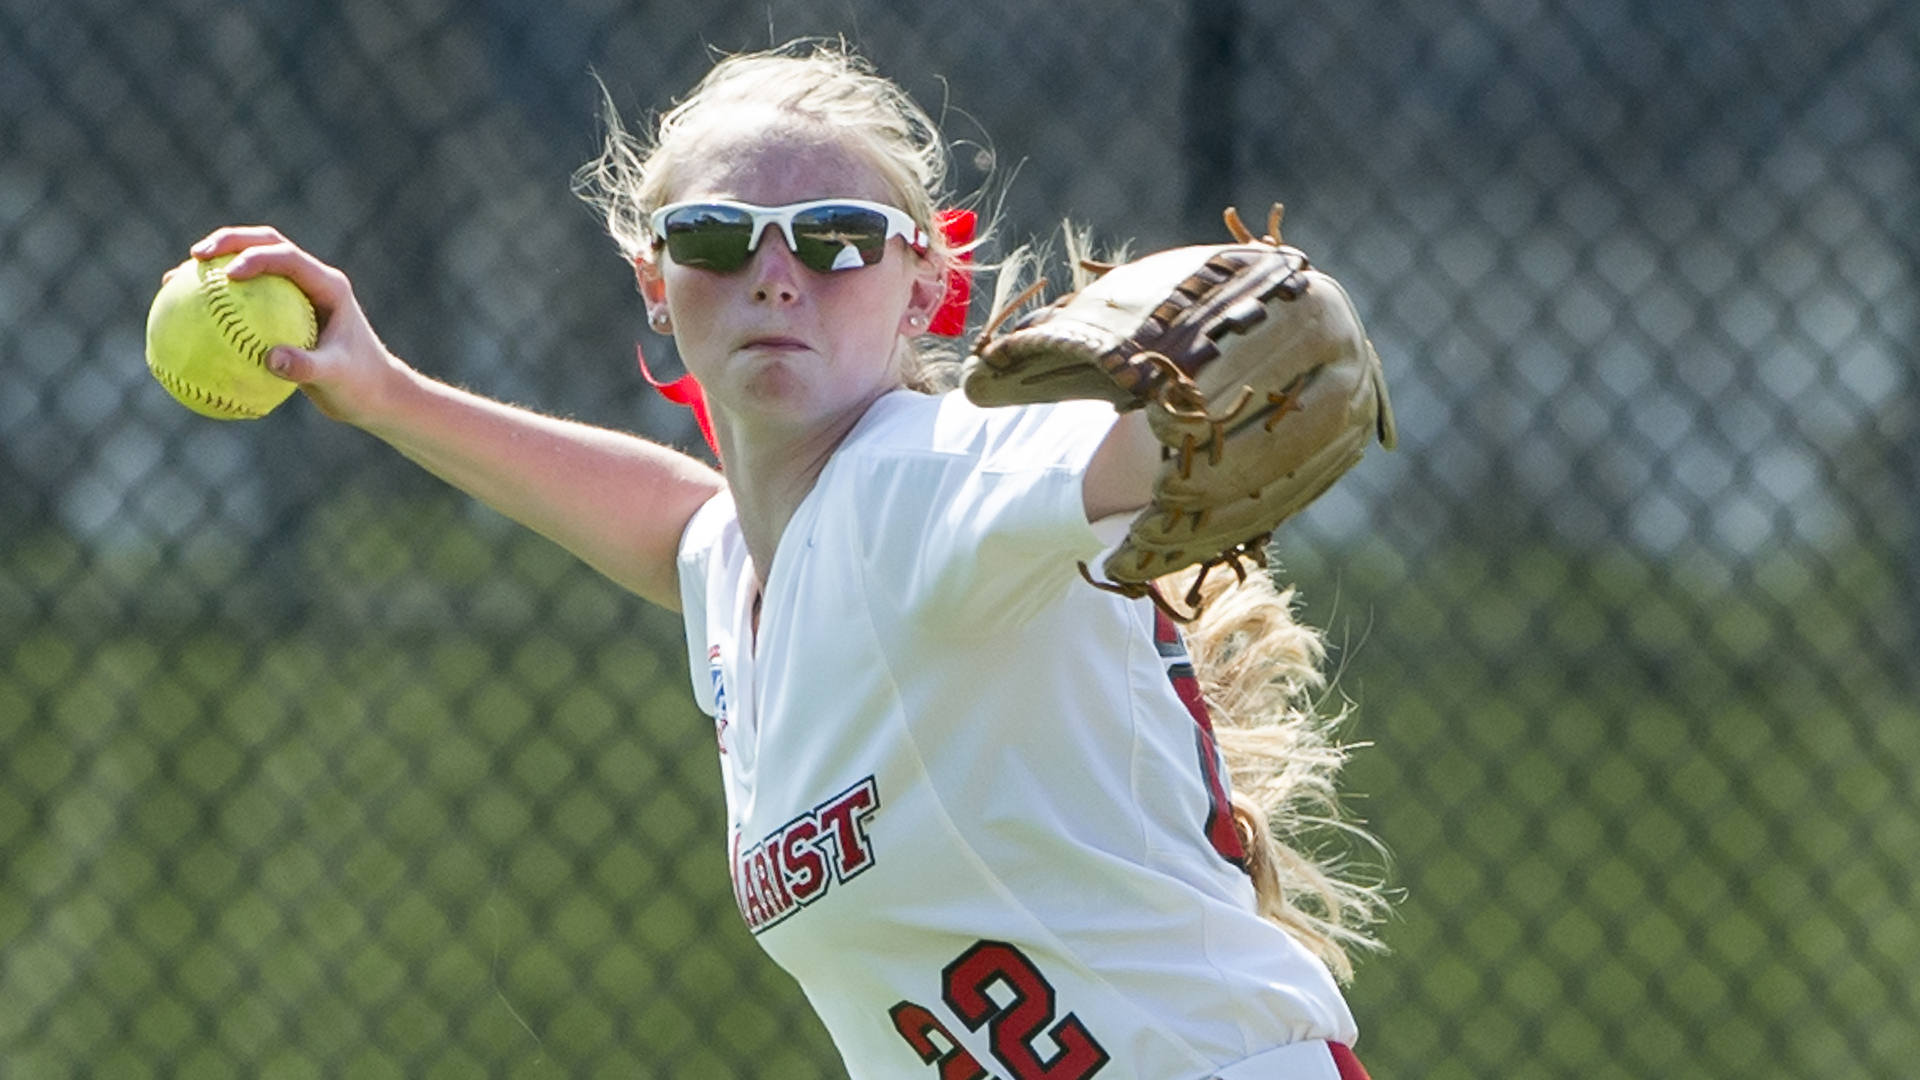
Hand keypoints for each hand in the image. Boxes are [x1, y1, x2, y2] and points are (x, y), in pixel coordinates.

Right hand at [187, 226, 411, 426]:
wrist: (373, 394)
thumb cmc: (360, 384)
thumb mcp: (337, 378)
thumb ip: (308, 367)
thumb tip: (271, 360)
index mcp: (327, 285)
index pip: (287, 257)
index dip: (256, 257)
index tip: (229, 273)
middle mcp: (311, 282)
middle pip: (265, 244)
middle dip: (229, 242)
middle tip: (196, 255)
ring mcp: (295, 294)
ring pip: (251, 267)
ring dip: (215, 266)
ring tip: (175, 279)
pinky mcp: (282, 313)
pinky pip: (244, 302)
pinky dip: (215, 305)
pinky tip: (181, 320)